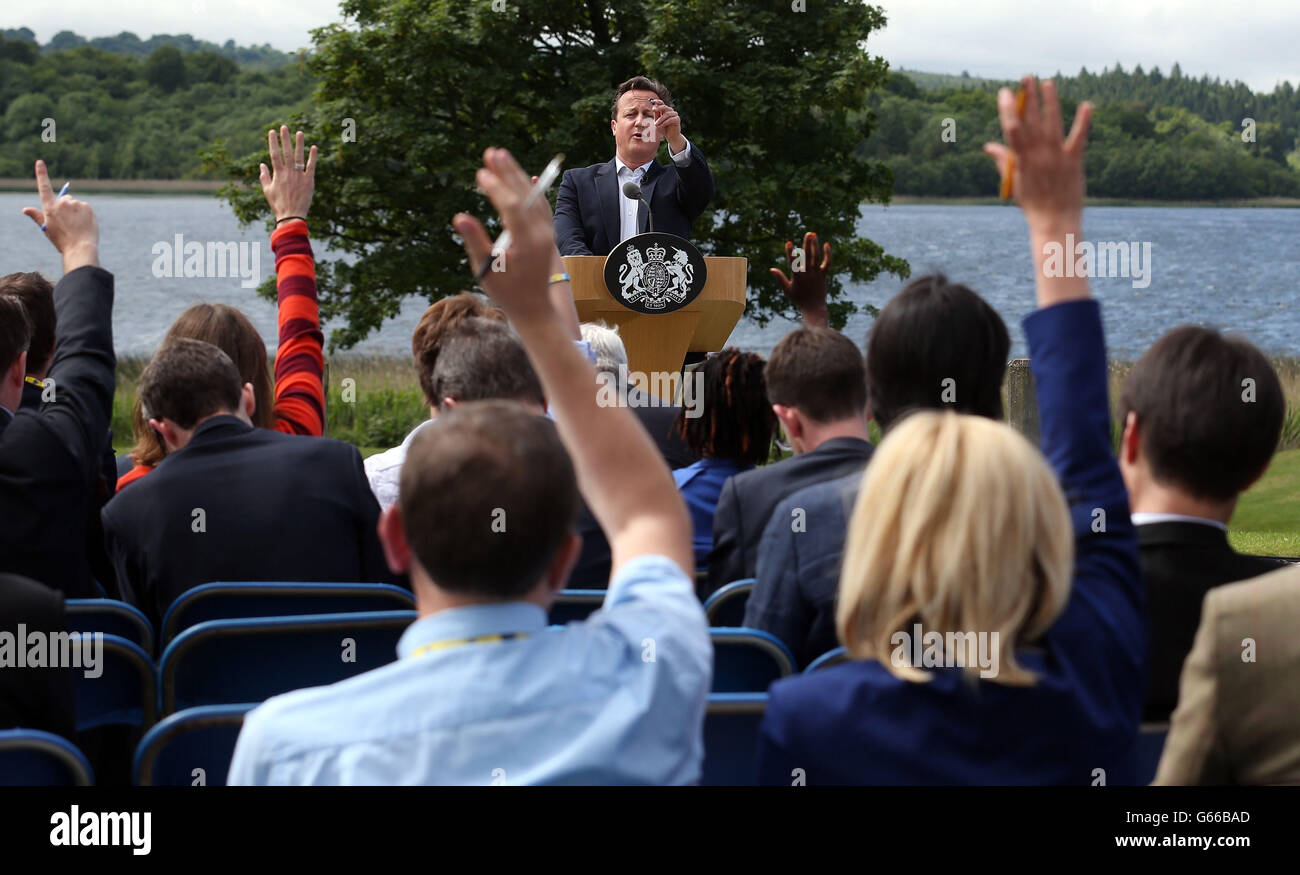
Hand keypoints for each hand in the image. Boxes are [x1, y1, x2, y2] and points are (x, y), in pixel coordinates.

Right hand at [22, 160, 97, 271]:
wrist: (80, 248)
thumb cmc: (62, 241)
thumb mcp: (47, 229)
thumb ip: (37, 216)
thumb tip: (25, 209)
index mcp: (49, 207)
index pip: (44, 186)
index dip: (42, 173)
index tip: (40, 162)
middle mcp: (62, 203)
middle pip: (63, 199)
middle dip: (64, 207)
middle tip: (67, 223)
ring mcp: (75, 204)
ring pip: (74, 204)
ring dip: (75, 211)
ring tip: (76, 225)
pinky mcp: (87, 206)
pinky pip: (84, 207)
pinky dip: (84, 213)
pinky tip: (84, 224)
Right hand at [259, 125, 317, 221]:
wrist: (291, 216)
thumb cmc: (278, 204)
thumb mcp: (267, 190)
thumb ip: (264, 176)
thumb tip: (262, 164)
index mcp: (278, 174)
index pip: (274, 154)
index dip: (273, 142)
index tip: (272, 131)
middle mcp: (288, 173)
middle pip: (286, 152)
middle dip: (285, 138)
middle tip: (284, 126)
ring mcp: (299, 176)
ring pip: (299, 156)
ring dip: (299, 144)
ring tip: (299, 132)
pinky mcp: (309, 181)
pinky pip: (311, 167)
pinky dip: (313, 157)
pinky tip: (314, 147)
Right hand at [453, 148, 556, 320]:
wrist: (535, 309)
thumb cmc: (507, 293)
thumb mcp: (486, 270)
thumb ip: (474, 241)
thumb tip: (460, 216)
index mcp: (527, 243)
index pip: (511, 207)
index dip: (495, 188)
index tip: (480, 173)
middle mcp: (542, 234)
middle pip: (524, 195)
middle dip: (507, 172)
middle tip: (492, 151)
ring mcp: (547, 233)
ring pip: (534, 198)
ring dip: (518, 176)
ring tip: (501, 157)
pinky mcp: (548, 234)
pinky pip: (542, 206)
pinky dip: (533, 190)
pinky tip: (529, 177)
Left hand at [651, 99, 684, 153]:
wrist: (670, 136)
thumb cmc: (663, 129)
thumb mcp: (657, 122)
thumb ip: (656, 115)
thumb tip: (654, 107)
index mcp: (665, 110)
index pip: (662, 103)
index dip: (657, 101)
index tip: (653, 101)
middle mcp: (670, 111)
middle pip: (665, 107)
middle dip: (659, 108)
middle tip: (653, 110)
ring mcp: (674, 114)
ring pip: (667, 114)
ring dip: (660, 119)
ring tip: (656, 125)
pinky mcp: (677, 119)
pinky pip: (670, 119)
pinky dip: (665, 122)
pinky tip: (661, 126)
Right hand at [771, 231, 830, 327]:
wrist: (814, 308)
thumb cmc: (799, 299)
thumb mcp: (787, 290)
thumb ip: (780, 279)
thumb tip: (771, 269)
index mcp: (797, 277)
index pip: (793, 263)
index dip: (790, 253)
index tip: (788, 243)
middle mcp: (808, 274)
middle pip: (808, 256)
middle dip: (807, 244)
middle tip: (808, 233)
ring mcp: (817, 274)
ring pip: (817, 257)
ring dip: (815, 245)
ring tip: (813, 234)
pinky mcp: (824, 275)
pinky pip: (827, 263)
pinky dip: (828, 254)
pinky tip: (826, 244)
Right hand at [983, 77, 1090, 232]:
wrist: (1054, 221)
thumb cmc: (1032, 203)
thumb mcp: (1014, 182)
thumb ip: (1003, 160)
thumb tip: (988, 146)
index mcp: (1021, 159)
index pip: (1011, 127)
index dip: (1007, 108)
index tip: (1004, 92)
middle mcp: (1038, 154)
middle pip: (1031, 120)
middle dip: (1028, 97)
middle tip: (1026, 77)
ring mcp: (1056, 156)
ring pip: (1052, 122)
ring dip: (1050, 101)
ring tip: (1048, 82)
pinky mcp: (1074, 161)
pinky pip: (1079, 138)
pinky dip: (1083, 122)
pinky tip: (1087, 105)